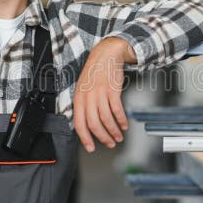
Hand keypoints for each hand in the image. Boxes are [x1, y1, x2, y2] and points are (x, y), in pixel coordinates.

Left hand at [73, 37, 134, 151]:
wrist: (105, 54)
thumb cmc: (94, 73)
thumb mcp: (83, 89)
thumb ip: (84, 105)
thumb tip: (87, 125)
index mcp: (78, 99)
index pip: (79, 124)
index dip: (85, 138)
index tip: (91, 148)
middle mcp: (88, 97)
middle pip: (94, 124)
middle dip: (103, 137)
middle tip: (110, 144)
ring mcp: (100, 93)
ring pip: (106, 119)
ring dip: (113, 131)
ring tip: (118, 137)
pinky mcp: (112, 90)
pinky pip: (117, 110)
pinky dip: (121, 120)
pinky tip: (124, 125)